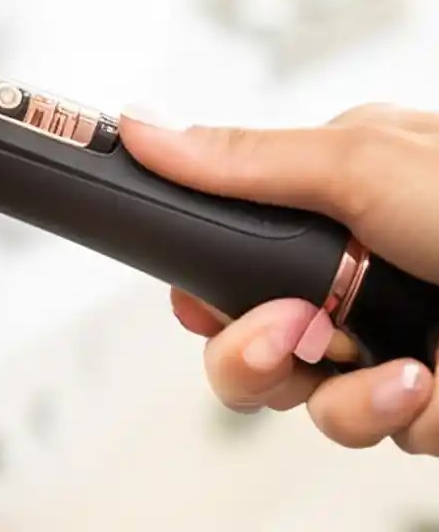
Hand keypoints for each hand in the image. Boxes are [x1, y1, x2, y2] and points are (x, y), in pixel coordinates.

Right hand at [121, 103, 438, 453]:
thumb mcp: (370, 167)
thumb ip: (247, 161)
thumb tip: (144, 126)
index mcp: (337, 199)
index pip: (225, 249)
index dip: (200, 288)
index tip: (196, 303)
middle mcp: (356, 270)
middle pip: (246, 333)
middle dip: (254, 352)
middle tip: (294, 336)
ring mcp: (392, 337)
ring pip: (299, 394)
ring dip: (340, 392)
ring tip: (397, 370)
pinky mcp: (426, 397)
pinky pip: (368, 426)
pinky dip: (399, 414)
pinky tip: (435, 388)